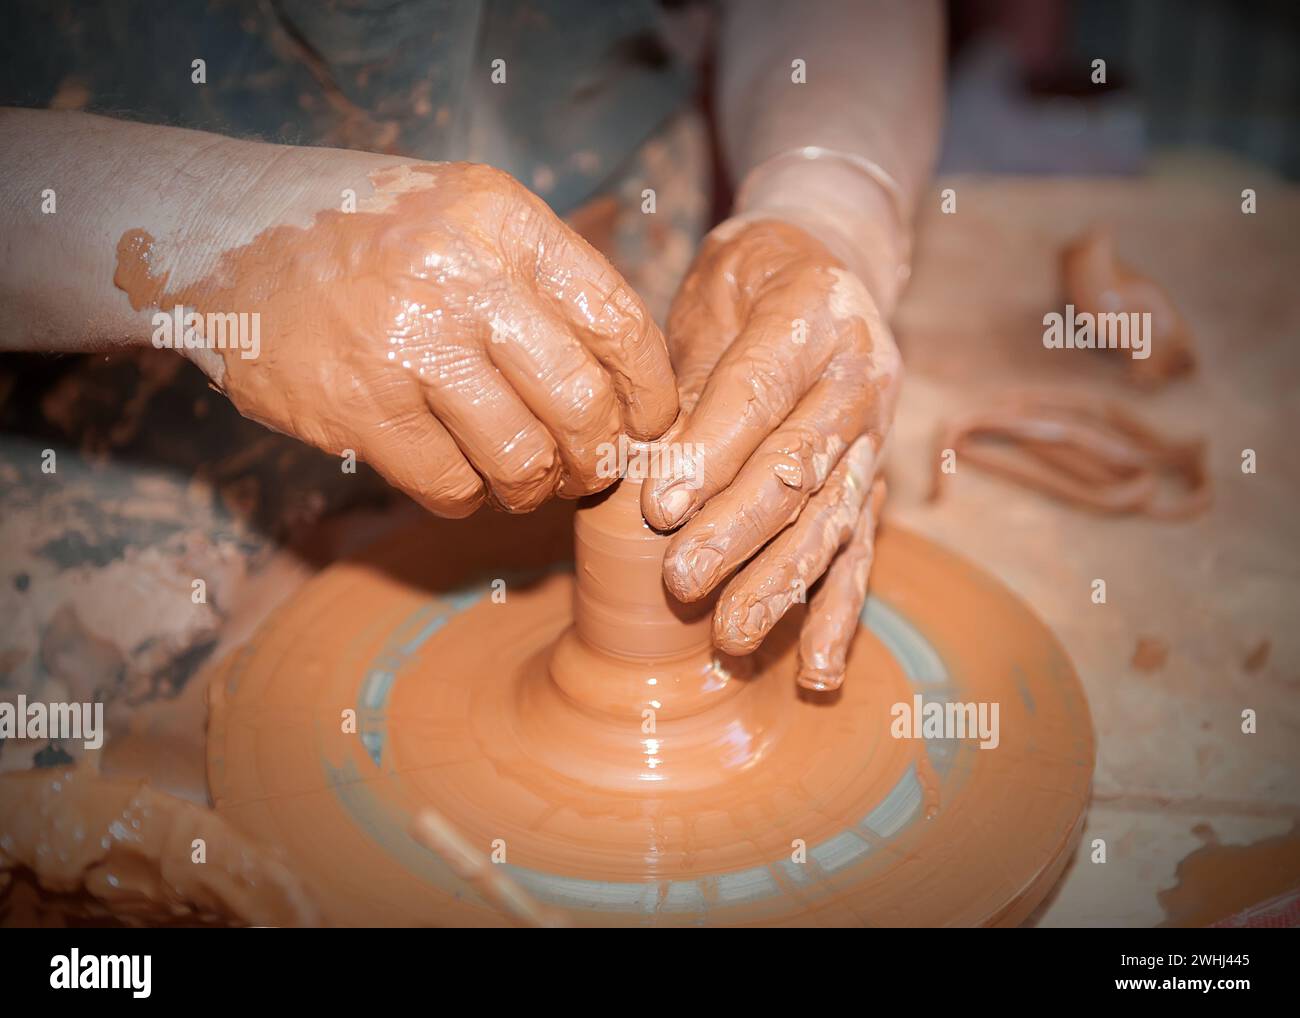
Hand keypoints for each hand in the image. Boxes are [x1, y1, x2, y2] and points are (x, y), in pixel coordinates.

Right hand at [157, 158, 677, 515]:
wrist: (228, 236)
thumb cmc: (373, 235)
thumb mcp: (468, 218)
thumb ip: (545, 281)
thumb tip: (632, 381)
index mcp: (505, 222)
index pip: (618, 322)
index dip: (651, 392)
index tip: (650, 424)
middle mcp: (462, 277)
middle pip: (581, 403)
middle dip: (601, 455)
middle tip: (591, 468)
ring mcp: (406, 344)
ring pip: (521, 458)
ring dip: (536, 487)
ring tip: (527, 480)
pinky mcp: (356, 406)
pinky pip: (450, 485)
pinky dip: (469, 496)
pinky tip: (461, 477)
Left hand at [641, 216, 900, 690]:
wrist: (828, 267)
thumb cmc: (746, 285)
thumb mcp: (710, 299)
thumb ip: (686, 379)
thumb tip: (638, 467)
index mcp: (814, 312)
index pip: (758, 390)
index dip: (710, 452)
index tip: (657, 507)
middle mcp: (860, 377)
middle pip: (797, 465)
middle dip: (737, 531)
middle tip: (680, 580)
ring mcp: (875, 437)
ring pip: (829, 519)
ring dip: (781, 583)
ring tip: (733, 635)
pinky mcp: (875, 484)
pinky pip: (861, 552)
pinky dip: (839, 615)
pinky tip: (817, 672)